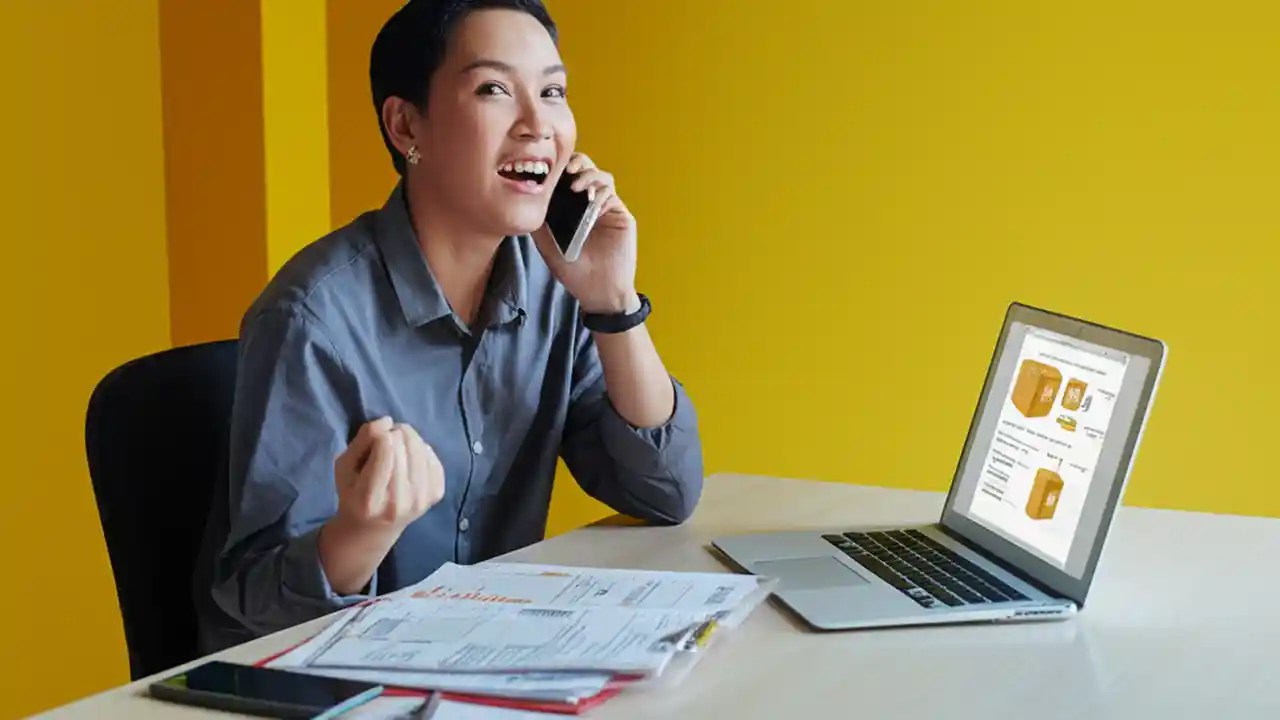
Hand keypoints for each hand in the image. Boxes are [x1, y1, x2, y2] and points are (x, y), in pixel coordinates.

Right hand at [332, 417, 444, 538]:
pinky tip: (410, 458)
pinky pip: (433, 456)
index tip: (374, 437)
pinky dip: (422, 450)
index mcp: (370, 498)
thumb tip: (386, 422)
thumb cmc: (353, 493)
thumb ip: (361, 441)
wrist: (374, 528)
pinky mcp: (437, 494)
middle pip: (404, 445)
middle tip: (385, 444)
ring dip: (409, 439)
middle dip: (394, 435)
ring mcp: (422, 500)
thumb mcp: (344, 467)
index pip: (386, 449)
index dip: (380, 433)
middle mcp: (399, 502)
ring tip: (397, 448)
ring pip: (421, 447)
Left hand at [533, 152, 640, 314]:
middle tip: (567, 168)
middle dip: (578, 162)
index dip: (560, 168)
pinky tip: (592, 201)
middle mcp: (589, 204)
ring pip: (602, 178)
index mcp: (571, 208)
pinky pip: (612, 195)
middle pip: (586, 170)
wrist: (598, 292)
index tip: (548, 169)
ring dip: (590, 176)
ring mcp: (606, 209)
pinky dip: (602, 193)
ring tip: (577, 186)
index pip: (567, 178)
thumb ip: (539, 224)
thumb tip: (525, 200)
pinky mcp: (621, 216)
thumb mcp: (548, 246)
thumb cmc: (574, 272)